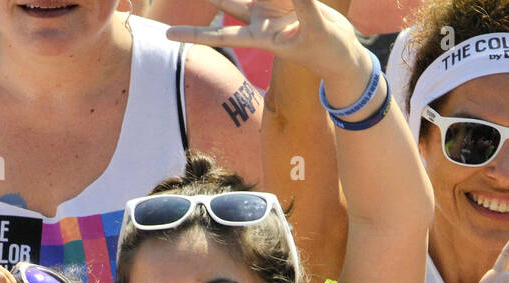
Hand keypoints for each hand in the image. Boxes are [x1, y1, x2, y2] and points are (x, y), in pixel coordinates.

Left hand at [165, 0, 361, 81]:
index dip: (193, 35)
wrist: (342, 52)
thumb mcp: (317, 30)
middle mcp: (259, 22)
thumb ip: (304, 5)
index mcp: (261, 38)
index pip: (220, 36)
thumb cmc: (328, 51)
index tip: (166, 35)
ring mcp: (269, 9)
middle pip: (225, 2)